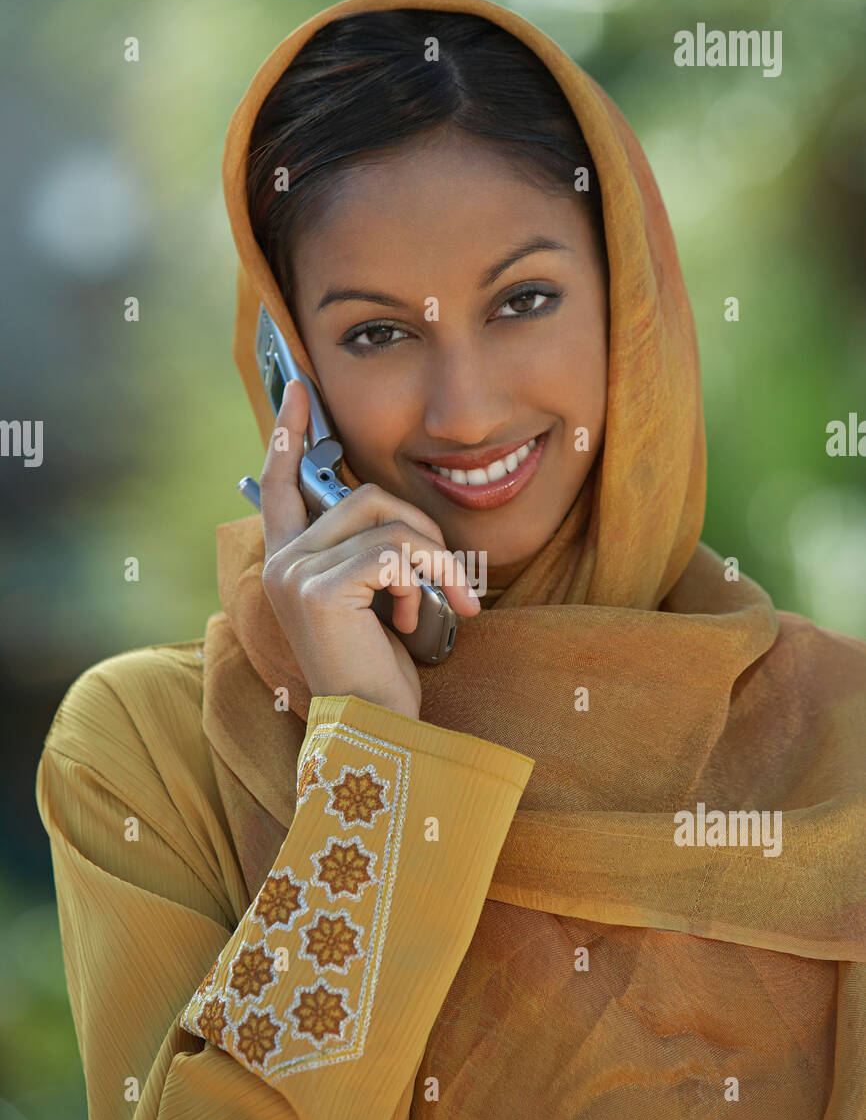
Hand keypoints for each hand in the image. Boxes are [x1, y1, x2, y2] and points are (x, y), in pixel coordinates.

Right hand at [260, 379, 480, 719]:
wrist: (373, 732)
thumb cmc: (378, 674)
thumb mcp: (374, 601)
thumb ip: (370, 556)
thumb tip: (398, 522)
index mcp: (289, 560)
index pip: (280, 481)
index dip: (289, 433)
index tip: (297, 387)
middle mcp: (281, 562)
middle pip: (364, 496)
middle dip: (422, 531)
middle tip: (452, 578)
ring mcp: (295, 573)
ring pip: (387, 522)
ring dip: (435, 561)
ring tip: (447, 604)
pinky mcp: (320, 588)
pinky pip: (395, 552)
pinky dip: (429, 578)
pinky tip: (426, 618)